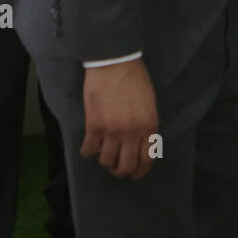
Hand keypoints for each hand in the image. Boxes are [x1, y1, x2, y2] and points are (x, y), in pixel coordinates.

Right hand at [81, 58, 158, 179]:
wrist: (115, 63)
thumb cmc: (134, 79)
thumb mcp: (149, 103)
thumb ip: (146, 124)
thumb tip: (140, 143)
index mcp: (149, 126)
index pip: (146, 159)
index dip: (139, 171)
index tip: (134, 174)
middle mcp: (132, 132)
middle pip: (126, 165)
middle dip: (120, 171)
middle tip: (115, 168)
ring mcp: (113, 130)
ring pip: (106, 160)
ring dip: (103, 160)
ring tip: (102, 153)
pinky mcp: (94, 125)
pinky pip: (89, 149)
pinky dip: (88, 152)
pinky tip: (89, 147)